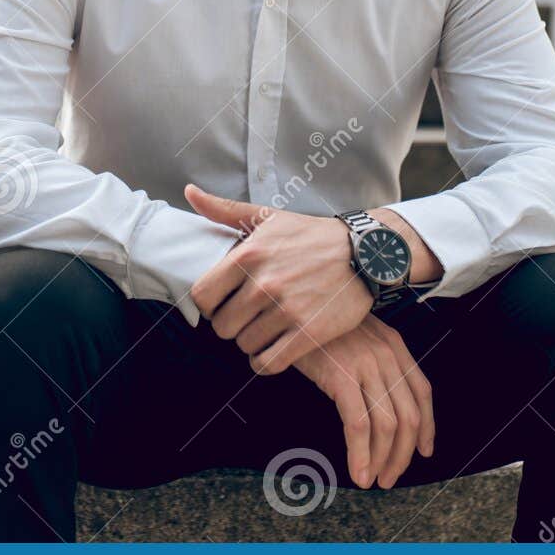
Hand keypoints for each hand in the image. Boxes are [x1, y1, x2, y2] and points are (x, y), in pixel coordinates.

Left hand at [186, 183, 371, 372]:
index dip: (210, 304)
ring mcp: (286, 310)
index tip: (223, 301)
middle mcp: (263, 283)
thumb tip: (189, 191)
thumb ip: (223, 209)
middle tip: (248, 317)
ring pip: (245, 346)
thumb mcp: (267, 216)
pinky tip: (275, 348)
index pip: (202, 296)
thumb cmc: (310, 235)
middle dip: (232, 324)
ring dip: (252, 341)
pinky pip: (268, 363)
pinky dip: (266, 361)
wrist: (364, 252)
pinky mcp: (308, 333)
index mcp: (248, 255)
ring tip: (266, 328)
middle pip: (222, 327)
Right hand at [293, 317, 435, 488]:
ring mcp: (366, 365)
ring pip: (387, 426)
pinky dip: (360, 454)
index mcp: (394, 345)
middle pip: (409, 416)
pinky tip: (357, 471)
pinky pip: (358, 425)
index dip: (428, 426)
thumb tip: (378, 399)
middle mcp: (386, 355)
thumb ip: (372, 359)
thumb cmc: (316, 323)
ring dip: (382, 460)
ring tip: (372, 480)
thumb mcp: (354, 334)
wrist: (288, 303)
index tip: (423, 451)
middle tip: (390, 477)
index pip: (423, 392)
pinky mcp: (341, 376)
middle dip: (403, 454)